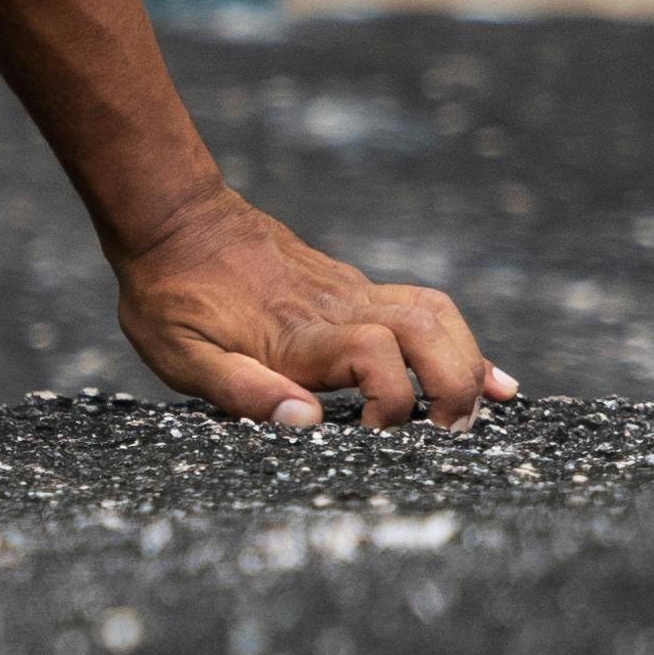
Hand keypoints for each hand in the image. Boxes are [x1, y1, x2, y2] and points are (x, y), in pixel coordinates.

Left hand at [117, 189, 514, 427]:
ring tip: (483, 406)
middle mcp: (338, 306)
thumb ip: (242, 391)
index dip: (391, 402)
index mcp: (299, 333)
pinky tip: (484, 373)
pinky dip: (457, 341)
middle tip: (454, 433)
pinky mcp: (352, 287)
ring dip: (468, 357)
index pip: (376, 359)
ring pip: (435, 313)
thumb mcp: (182, 355)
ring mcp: (351, 291)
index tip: (375, 436)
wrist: (173, 219)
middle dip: (455, 383)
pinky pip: (421, 307)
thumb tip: (305, 423)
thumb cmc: (169, 295)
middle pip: (428, 330)